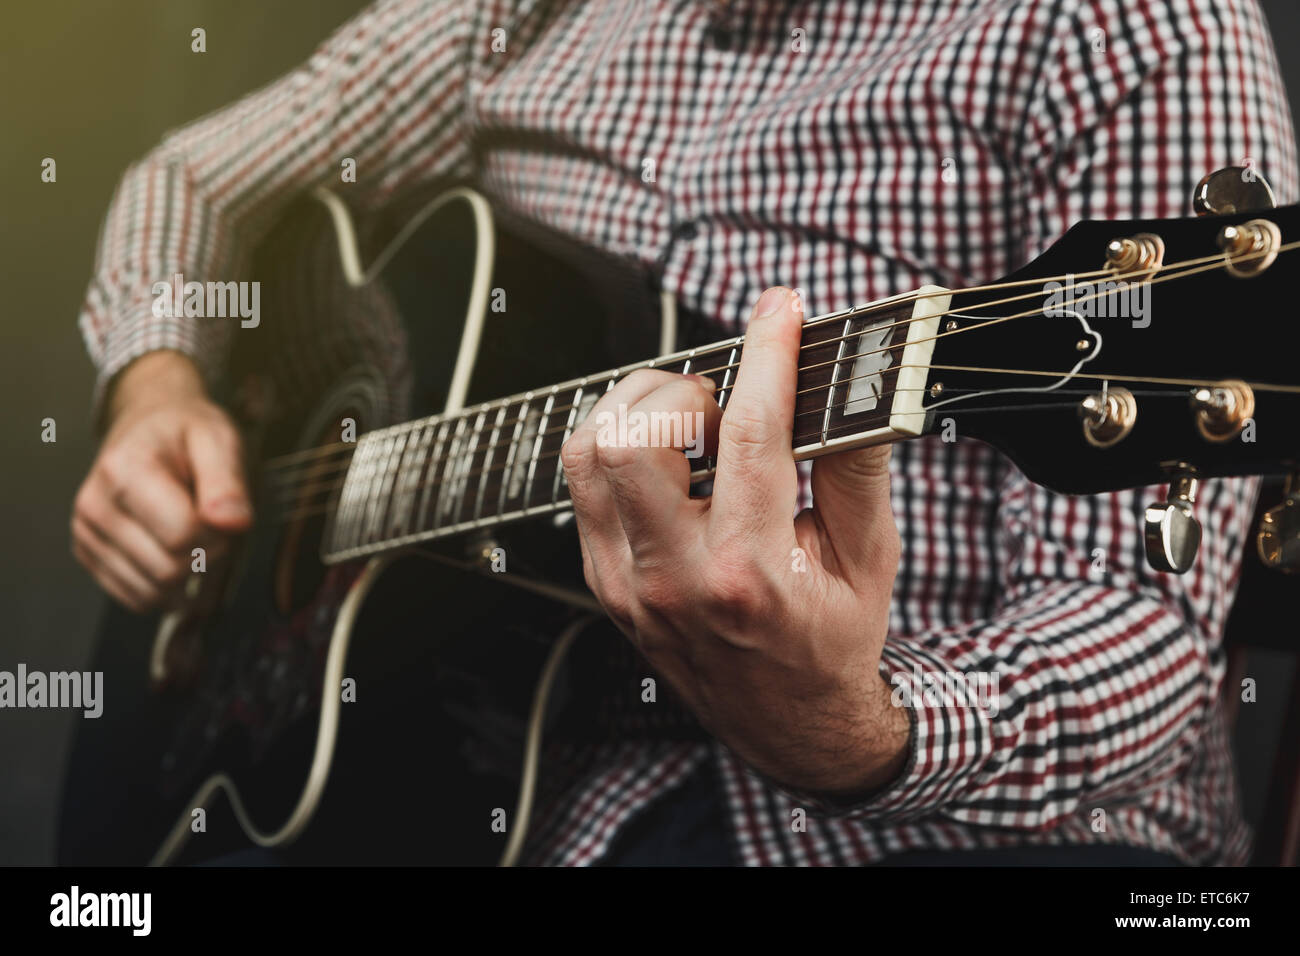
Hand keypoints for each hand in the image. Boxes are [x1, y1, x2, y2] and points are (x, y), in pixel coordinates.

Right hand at [72, 351, 251, 612]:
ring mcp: (87, 534)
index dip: (219, 535)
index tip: (226, 515)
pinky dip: (167, 587)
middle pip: (167, 570)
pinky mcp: (89, 555)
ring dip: (187, 576)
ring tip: (194, 535)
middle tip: (214, 526)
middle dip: (206, 557)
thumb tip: (234, 524)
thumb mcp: (219, 439)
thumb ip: (228, 482)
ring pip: (152, 593)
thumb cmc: (186, 433)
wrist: (148, 426)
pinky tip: (175, 553)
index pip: (182, 535)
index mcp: (125, 470)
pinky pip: (136, 598)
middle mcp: (95, 505)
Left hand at [561, 287, 908, 794]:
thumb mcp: (869, 557)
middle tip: (722, 402)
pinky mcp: (605, 582)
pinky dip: (619, 448)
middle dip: (678, 388)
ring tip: (689, 422)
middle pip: (630, 437)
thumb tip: (860, 381)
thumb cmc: (831, 641)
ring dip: (636, 410)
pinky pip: (582, 487)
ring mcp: (627, 584)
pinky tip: (667, 457)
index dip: (767, 356)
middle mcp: (675, 579)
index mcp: (751, 574)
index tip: (781, 311)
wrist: (790, 728)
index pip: (746, 435)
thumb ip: (859, 465)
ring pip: (587, 453)